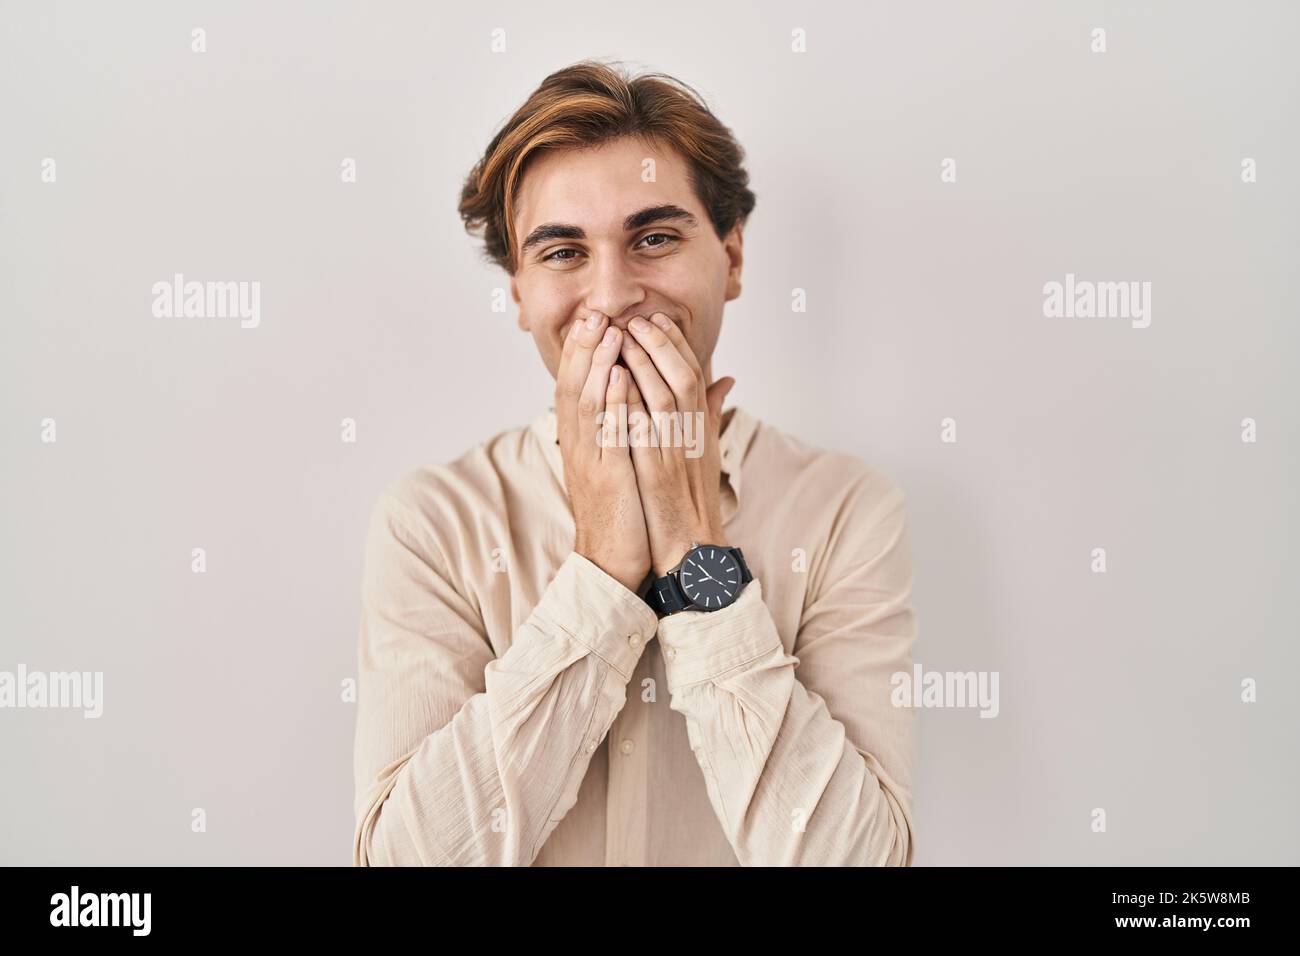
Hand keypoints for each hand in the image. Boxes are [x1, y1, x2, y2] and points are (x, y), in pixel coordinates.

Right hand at [554, 313, 652, 592]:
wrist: (612, 558)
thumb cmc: (620, 509)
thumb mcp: (619, 462)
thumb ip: (624, 427)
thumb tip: (633, 398)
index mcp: (581, 440)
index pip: (575, 386)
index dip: (581, 351)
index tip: (591, 318)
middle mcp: (579, 445)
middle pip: (573, 386)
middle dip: (583, 348)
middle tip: (592, 313)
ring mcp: (591, 459)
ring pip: (587, 403)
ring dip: (596, 365)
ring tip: (607, 332)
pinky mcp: (608, 475)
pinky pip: (607, 432)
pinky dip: (612, 401)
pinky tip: (618, 376)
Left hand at [618, 313, 735, 576]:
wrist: (691, 544)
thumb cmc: (693, 496)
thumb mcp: (707, 448)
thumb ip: (711, 410)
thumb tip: (726, 378)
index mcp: (701, 426)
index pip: (692, 373)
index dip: (676, 343)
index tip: (659, 317)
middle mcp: (691, 435)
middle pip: (681, 377)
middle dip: (660, 344)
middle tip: (638, 318)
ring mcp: (674, 453)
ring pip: (663, 398)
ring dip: (643, 366)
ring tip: (624, 339)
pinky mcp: (655, 474)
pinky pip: (643, 433)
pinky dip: (630, 405)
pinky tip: (614, 384)